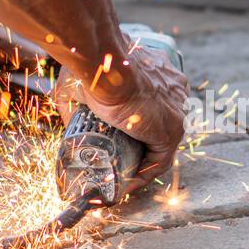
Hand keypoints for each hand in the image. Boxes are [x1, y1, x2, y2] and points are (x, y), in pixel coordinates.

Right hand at [53, 39, 189, 194]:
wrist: (105, 65)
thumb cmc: (93, 66)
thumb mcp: (82, 82)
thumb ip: (79, 99)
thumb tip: (71, 120)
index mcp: (159, 73)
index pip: (155, 106)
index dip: (137, 129)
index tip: (117, 143)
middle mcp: (175, 90)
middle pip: (160, 127)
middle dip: (140, 148)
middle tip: (117, 162)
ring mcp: (177, 111)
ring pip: (161, 146)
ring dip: (141, 165)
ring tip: (119, 177)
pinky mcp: (172, 129)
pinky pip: (160, 161)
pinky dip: (143, 174)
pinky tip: (125, 183)